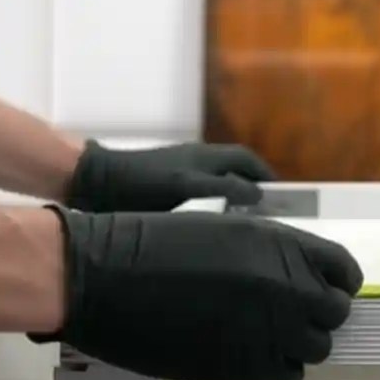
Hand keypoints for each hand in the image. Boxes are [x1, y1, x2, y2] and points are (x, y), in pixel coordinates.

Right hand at [33, 207, 362, 379]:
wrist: (103, 274)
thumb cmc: (151, 244)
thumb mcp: (224, 229)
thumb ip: (269, 251)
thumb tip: (295, 277)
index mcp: (282, 243)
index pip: (344, 270)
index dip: (335, 282)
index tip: (321, 290)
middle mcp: (287, 285)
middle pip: (334, 312)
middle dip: (316, 314)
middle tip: (288, 316)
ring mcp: (269, 327)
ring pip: (316, 348)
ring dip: (296, 344)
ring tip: (264, 338)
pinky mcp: (244, 366)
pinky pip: (288, 379)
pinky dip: (278, 373)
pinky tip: (253, 360)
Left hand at [65, 139, 276, 211]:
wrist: (95, 181)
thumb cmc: (140, 183)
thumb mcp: (185, 186)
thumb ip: (223, 188)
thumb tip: (259, 194)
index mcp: (206, 157)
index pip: (248, 163)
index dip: (267, 178)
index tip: (285, 198)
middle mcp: (197, 160)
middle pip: (236, 169)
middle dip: (255, 186)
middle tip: (268, 211)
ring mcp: (181, 170)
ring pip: (219, 180)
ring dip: (235, 195)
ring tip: (245, 219)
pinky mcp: (166, 184)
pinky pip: (203, 191)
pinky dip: (216, 203)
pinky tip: (211, 222)